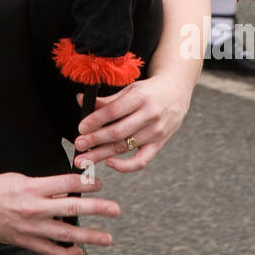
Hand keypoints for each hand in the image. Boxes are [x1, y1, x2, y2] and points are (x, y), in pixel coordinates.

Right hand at [0, 170, 119, 254]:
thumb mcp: (20, 179)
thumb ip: (45, 186)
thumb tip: (66, 190)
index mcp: (33, 187)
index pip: (68, 184)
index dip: (87, 183)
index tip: (98, 184)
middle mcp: (34, 208)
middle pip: (73, 208)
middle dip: (97, 209)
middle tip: (114, 209)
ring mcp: (30, 228)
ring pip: (66, 234)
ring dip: (89, 236)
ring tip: (106, 238)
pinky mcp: (25, 241)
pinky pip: (51, 251)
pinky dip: (67, 253)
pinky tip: (78, 252)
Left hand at [73, 74, 192, 172]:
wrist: (176, 93)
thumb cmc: (149, 91)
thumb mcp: (130, 89)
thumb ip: (107, 99)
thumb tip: (81, 101)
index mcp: (140, 97)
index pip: (113, 111)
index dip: (95, 120)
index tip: (81, 128)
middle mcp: (150, 115)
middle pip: (118, 132)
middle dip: (95, 140)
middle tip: (79, 145)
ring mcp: (155, 132)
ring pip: (125, 146)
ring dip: (102, 154)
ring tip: (85, 159)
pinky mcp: (159, 144)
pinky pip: (141, 160)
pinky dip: (125, 166)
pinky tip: (109, 163)